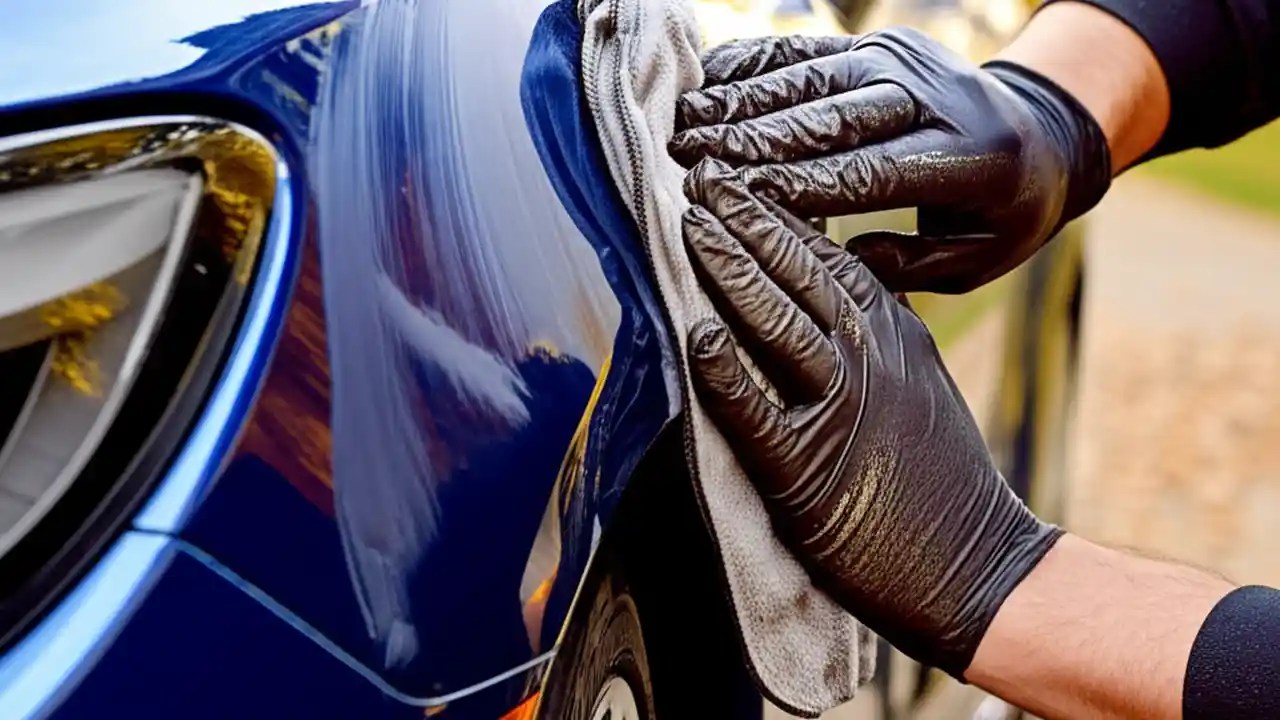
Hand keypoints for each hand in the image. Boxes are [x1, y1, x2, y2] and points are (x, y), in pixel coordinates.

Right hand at [671, 29, 1110, 293]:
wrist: (1044, 130)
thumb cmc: (1005, 214)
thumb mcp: (978, 259)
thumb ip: (909, 265)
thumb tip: (835, 259)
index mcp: (969, 157)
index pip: (869, 171)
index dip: (799, 184)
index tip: (736, 199)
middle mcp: (934, 96)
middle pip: (831, 117)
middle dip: (752, 140)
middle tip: (687, 158)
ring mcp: (904, 60)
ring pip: (812, 78)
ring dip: (741, 101)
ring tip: (682, 125)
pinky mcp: (880, 43)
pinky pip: (810, 50)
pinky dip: (755, 65)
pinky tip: (707, 81)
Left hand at [682, 158, 1061, 675]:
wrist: (979, 565)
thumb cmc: (938, 476)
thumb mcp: (918, 378)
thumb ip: (874, 327)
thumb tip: (826, 277)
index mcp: (893, 335)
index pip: (828, 256)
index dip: (778, 212)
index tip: (739, 175)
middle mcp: (870, 361)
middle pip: (800, 274)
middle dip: (746, 219)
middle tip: (702, 174)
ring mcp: (842, 414)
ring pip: (781, 325)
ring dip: (732, 271)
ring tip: (689, 225)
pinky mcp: (809, 474)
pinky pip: (760, 414)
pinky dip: (728, 374)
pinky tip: (696, 338)